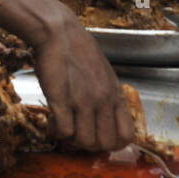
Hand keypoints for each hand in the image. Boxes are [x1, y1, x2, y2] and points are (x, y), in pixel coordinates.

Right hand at [32, 15, 135, 151]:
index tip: (97, 135)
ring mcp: (83, 101)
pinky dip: (55, 131)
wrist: (58, 32)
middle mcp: (103, 100)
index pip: (127, 136)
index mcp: (116, 94)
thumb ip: (106, 95)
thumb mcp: (103, 73)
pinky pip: (63, 132)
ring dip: (70, 138)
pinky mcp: (62, 100)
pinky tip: (51, 119)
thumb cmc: (77, 50)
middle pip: (105, 144)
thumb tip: (104, 117)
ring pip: (84, 142)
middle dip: (89, 145)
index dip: (112, 143)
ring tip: (62, 124)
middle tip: (77, 132)